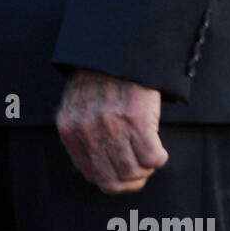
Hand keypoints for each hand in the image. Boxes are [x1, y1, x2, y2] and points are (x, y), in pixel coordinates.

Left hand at [56, 68, 167, 192]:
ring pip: (135, 171)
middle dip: (131, 178)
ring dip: (146, 166)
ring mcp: (112, 125)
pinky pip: (154, 158)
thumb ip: (81, 135)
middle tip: (141, 165)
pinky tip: (157, 142)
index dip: (113, 180)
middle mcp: (87, 130)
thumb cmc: (99, 78)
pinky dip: (160, 156)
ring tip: (148, 150)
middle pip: (114, 180)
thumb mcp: (77, 106)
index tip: (125, 172)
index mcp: (69, 128)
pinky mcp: (136, 120)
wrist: (117, 50)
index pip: (92, 175)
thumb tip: (95, 171)